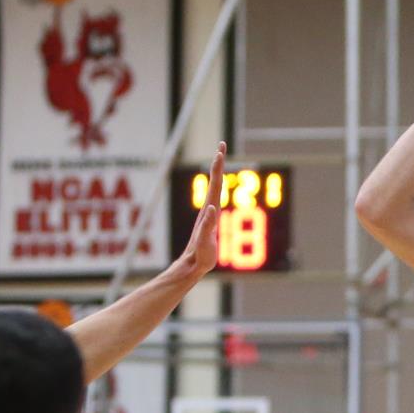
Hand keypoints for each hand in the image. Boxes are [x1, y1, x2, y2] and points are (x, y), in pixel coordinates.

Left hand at [164, 141, 229, 283]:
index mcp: (210, 211)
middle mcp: (209, 209)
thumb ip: (207, 225)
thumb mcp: (204, 242)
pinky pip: (216, 198)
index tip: (220, 151)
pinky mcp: (210, 220)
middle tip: (221, 146)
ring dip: (219, 173)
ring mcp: (209, 214)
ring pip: (215, 189)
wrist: (192, 266)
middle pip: (215, 181)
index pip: (215, 184)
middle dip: (219, 164)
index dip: (218, 167)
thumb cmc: (200, 256)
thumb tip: (211, 208)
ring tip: (220, 160)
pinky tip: (219, 187)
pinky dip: (219, 187)